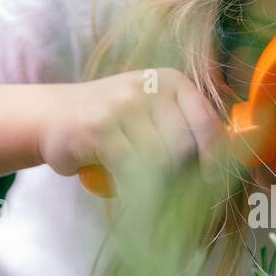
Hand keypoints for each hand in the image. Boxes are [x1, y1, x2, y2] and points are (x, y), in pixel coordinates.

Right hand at [38, 69, 222, 179]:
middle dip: (181, 175)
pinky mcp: (100, 129)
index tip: (214, 179)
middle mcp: (149, 87)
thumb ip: (184, 129)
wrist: (53, 115)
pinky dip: (136, 190)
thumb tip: (222, 167)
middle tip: (171, 191)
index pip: (207, 121)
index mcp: (171, 81)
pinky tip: (131, 194)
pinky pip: (132, 170)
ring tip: (146, 190)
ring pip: (160, 160)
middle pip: (184, 146)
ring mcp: (123, 106)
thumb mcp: (152, 111)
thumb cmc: (112, 121)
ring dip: (157, 185)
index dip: (216, 155)